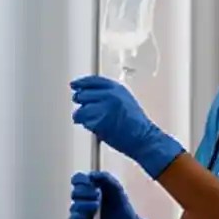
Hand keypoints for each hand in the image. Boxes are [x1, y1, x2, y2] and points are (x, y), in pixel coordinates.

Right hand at [68, 171, 158, 218]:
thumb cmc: (121, 207)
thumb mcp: (116, 188)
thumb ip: (105, 177)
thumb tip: (90, 175)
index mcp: (90, 188)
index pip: (77, 180)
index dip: (81, 181)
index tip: (90, 183)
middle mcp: (84, 200)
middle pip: (75, 192)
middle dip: (86, 194)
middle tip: (98, 198)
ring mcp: (81, 214)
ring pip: (74, 207)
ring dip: (85, 207)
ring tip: (96, 209)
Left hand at [70, 75, 184, 178]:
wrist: (143, 138)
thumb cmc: (136, 124)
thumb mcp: (125, 100)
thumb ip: (108, 94)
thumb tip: (88, 94)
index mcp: (117, 89)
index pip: (93, 81)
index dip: (81, 83)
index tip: (74, 85)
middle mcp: (110, 95)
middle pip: (83, 94)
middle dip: (81, 103)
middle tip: (85, 110)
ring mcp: (104, 108)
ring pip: (81, 110)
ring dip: (82, 117)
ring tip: (91, 121)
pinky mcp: (99, 121)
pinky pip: (84, 123)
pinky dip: (87, 126)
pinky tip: (97, 128)